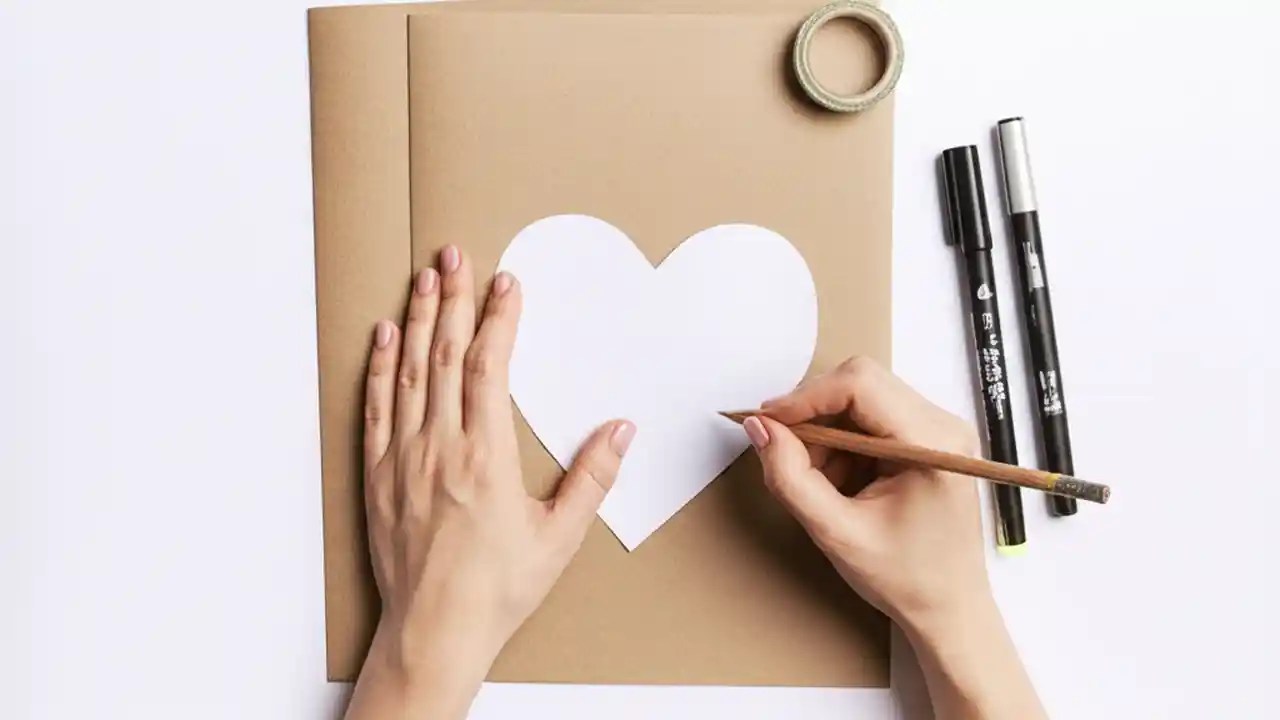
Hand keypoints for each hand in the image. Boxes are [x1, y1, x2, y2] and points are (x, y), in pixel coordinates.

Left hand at [346, 246, 635, 719]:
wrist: (434, 631)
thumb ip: (593, 478)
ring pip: (407, 373)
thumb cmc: (497, 590)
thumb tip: (622, 429)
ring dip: (415, 320)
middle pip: (443, 355)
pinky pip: (375, 408)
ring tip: (422, 277)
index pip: (490, 367)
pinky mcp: (377, 475)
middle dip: (450, 299)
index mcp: (486, 457)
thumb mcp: (560, 536)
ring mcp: (402, 459)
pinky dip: (378, 368)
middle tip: (454, 255)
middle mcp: (439, 448)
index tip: (506, 284)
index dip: (498, 319)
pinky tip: (384, 337)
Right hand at [743, 356, 986, 629]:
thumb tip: (760, 428)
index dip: (805, 397)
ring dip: (827, 433)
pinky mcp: (926, 439)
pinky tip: (841, 483)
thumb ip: (790, 477)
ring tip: (821, 483)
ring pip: (860, 399)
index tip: (768, 422)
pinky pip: (870, 418)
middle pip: (860, 383)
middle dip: (814, 415)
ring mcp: (938, 430)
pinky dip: (842, 444)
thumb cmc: (905, 578)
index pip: (859, 384)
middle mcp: (943, 425)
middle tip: (787, 454)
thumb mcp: (835, 532)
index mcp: (932, 444)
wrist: (948, 608)